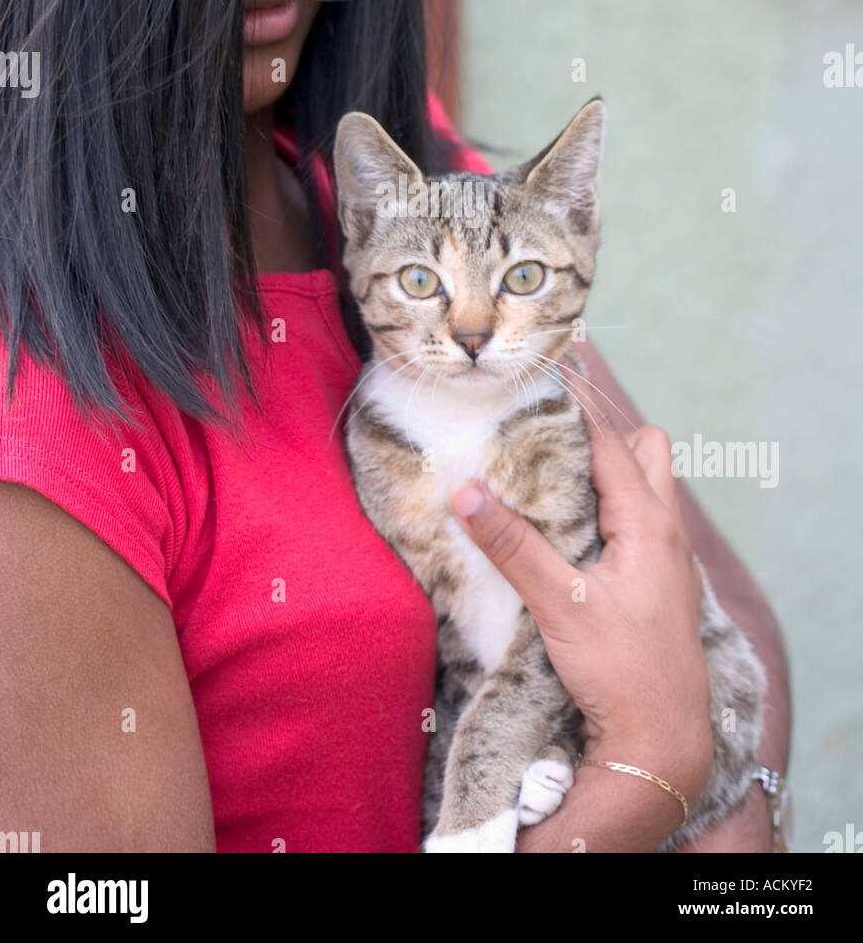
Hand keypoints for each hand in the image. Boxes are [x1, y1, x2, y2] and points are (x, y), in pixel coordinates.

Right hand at [447, 417, 713, 807]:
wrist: (663, 740)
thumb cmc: (621, 670)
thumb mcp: (559, 604)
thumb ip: (513, 545)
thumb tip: (465, 491)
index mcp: (649, 522)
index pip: (610, 442)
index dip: (572, 414)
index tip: (532, 395)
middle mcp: (669, 530)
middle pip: (645, 450)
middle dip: (599, 436)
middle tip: (544, 444)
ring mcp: (670, 557)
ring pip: (647, 486)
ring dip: (607, 475)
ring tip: (552, 483)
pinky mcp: (662, 583)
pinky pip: (642, 520)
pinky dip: (610, 509)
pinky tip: (572, 534)